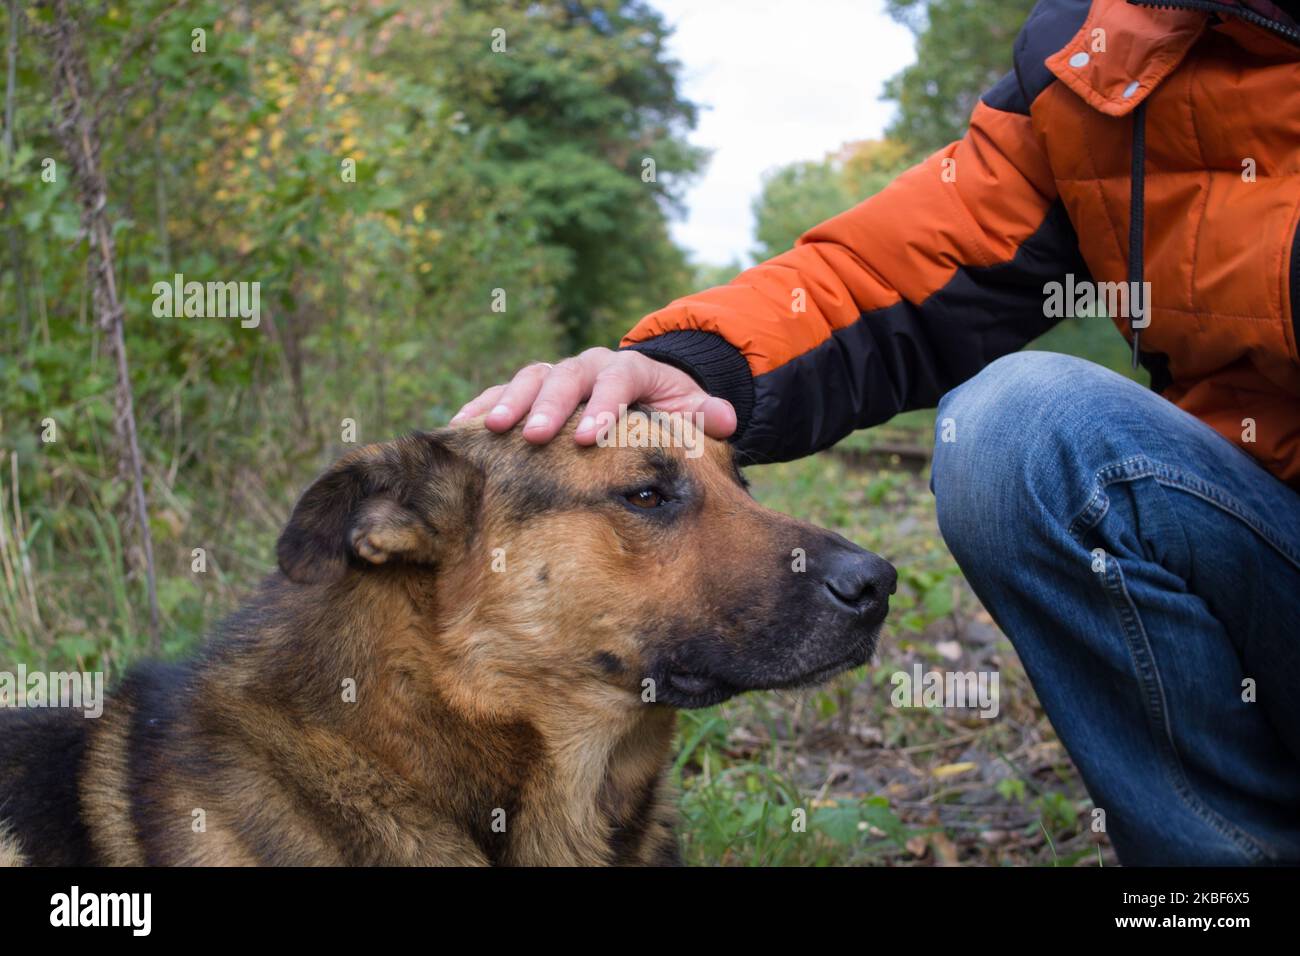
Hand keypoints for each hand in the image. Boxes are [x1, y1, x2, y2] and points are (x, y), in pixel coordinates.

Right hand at [451, 347, 736, 444]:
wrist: (641, 390)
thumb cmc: (665, 408)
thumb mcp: (691, 408)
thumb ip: (706, 415)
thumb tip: (726, 420)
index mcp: (629, 369)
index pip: (615, 382)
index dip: (601, 407)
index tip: (588, 437)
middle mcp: (588, 364)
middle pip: (565, 378)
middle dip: (547, 406)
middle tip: (531, 436)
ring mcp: (556, 375)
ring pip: (529, 380)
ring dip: (508, 403)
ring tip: (492, 432)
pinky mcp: (530, 389)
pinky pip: (501, 393)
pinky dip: (481, 408)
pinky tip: (458, 431)